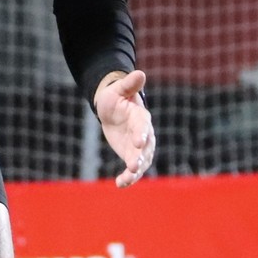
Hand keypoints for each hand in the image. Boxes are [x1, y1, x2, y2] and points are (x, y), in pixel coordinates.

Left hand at [95, 70, 154, 185]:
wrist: (112, 110)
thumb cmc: (115, 98)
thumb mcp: (118, 90)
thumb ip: (129, 85)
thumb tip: (140, 73)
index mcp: (140, 117)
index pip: (143, 126)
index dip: (142, 134)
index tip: (138, 142)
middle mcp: (144, 134)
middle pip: (146, 148)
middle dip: (140, 157)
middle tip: (133, 166)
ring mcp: (139, 147)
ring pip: (141, 161)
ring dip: (135, 171)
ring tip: (127, 179)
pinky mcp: (132, 155)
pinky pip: (133, 169)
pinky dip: (128, 178)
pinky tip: (120, 184)